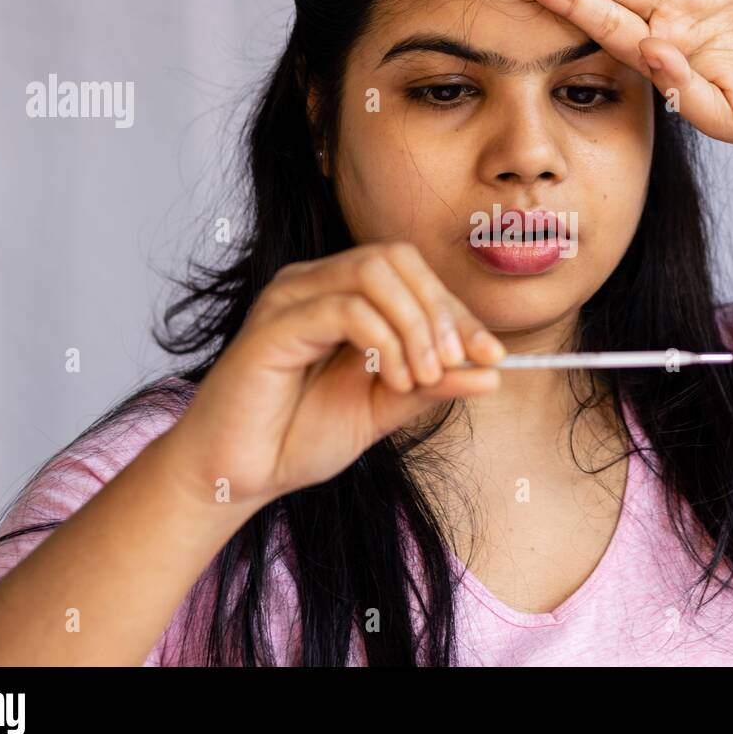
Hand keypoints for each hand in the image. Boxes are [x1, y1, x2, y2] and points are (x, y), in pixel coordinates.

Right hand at [166, 242, 506, 508]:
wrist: (240, 475)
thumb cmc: (300, 437)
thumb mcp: (384, 409)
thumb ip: (432, 385)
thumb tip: (492, 373)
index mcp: (341, 294)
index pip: (413, 274)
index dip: (459, 311)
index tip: (491, 354)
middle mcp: (314, 283)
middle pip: (397, 258)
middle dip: (441, 310)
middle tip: (460, 363)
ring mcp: (291, 298)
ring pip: (374, 272)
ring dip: (415, 323)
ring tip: (423, 376)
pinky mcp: (272, 325)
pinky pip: (344, 308)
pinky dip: (383, 339)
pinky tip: (391, 377)